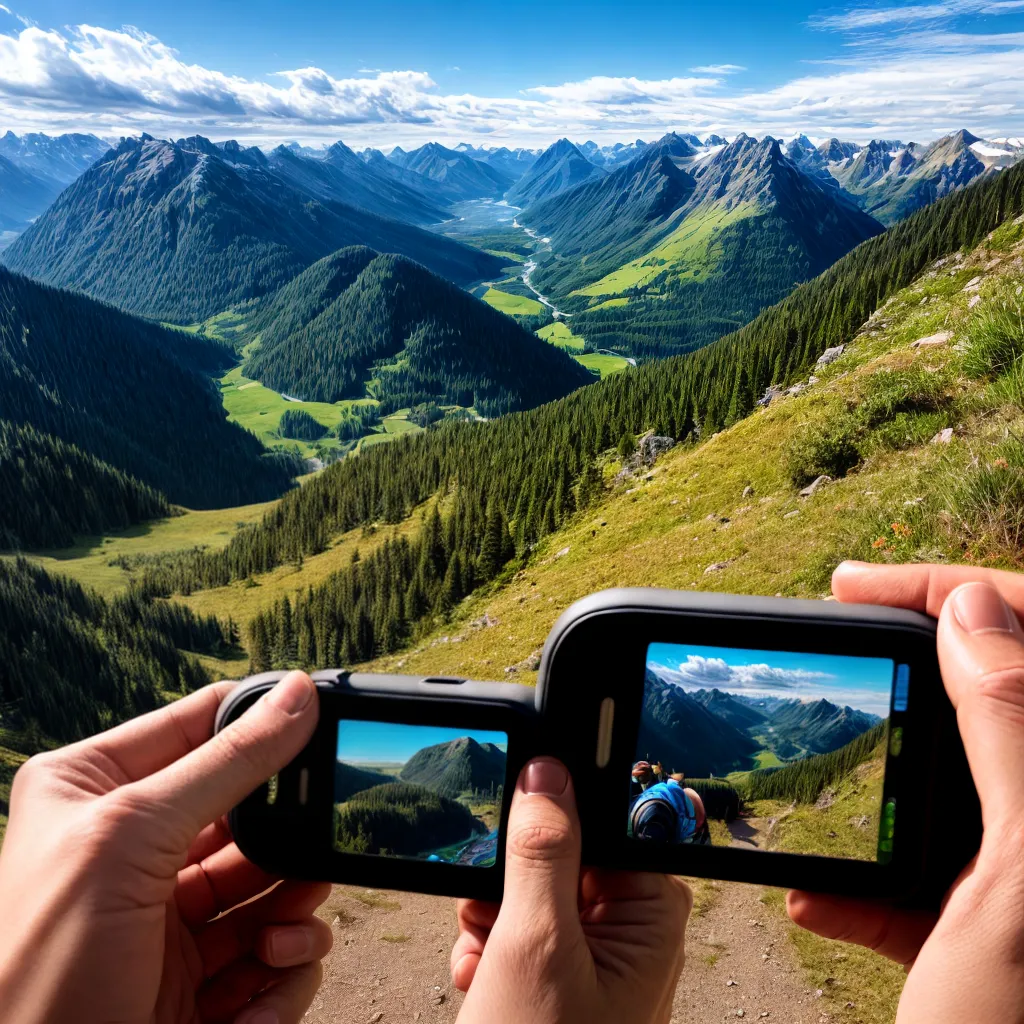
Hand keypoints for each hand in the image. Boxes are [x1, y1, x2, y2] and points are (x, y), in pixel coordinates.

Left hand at [0, 670, 330, 1023]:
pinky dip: (284, 971)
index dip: (258, 723)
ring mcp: (162, 917)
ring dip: (294, 912)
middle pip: (247, 814)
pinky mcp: (189, 981)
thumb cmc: (34, 971)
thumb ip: (225, 763)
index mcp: (94, 792)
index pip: (196, 728)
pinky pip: (265, 956)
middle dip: (287, 841)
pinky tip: (269, 981)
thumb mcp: (131, 839)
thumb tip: (297, 696)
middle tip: (314, 852)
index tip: (318, 720)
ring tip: (284, 937)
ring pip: (267, 886)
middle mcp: (130, 848)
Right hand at [450, 757, 690, 1023]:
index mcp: (650, 915)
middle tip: (489, 913)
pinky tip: (478, 979)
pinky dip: (489, 950)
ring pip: (530, 896)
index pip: (603, 826)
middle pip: (560, 859)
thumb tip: (547, 771)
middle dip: (512, 885)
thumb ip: (543, 850)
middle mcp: (628, 934)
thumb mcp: (534, 943)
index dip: (553, 826)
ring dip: (492, 920)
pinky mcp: (559, 985)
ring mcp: (592, 963)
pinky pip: (520, 936)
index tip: (513, 828)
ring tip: (481, 956)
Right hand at [787, 561, 1023, 1022]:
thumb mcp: (1012, 889)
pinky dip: (869, 876)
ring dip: (875, 778)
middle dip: (904, 671)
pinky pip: (929, 872)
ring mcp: (1019, 879)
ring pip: (950, 785)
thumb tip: (974, 614)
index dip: (950, 590)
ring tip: (812, 780)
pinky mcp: (989, 931)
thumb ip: (1011, 738)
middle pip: (988, 702)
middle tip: (829, 643)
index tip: (855, 586)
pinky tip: (818, 895)